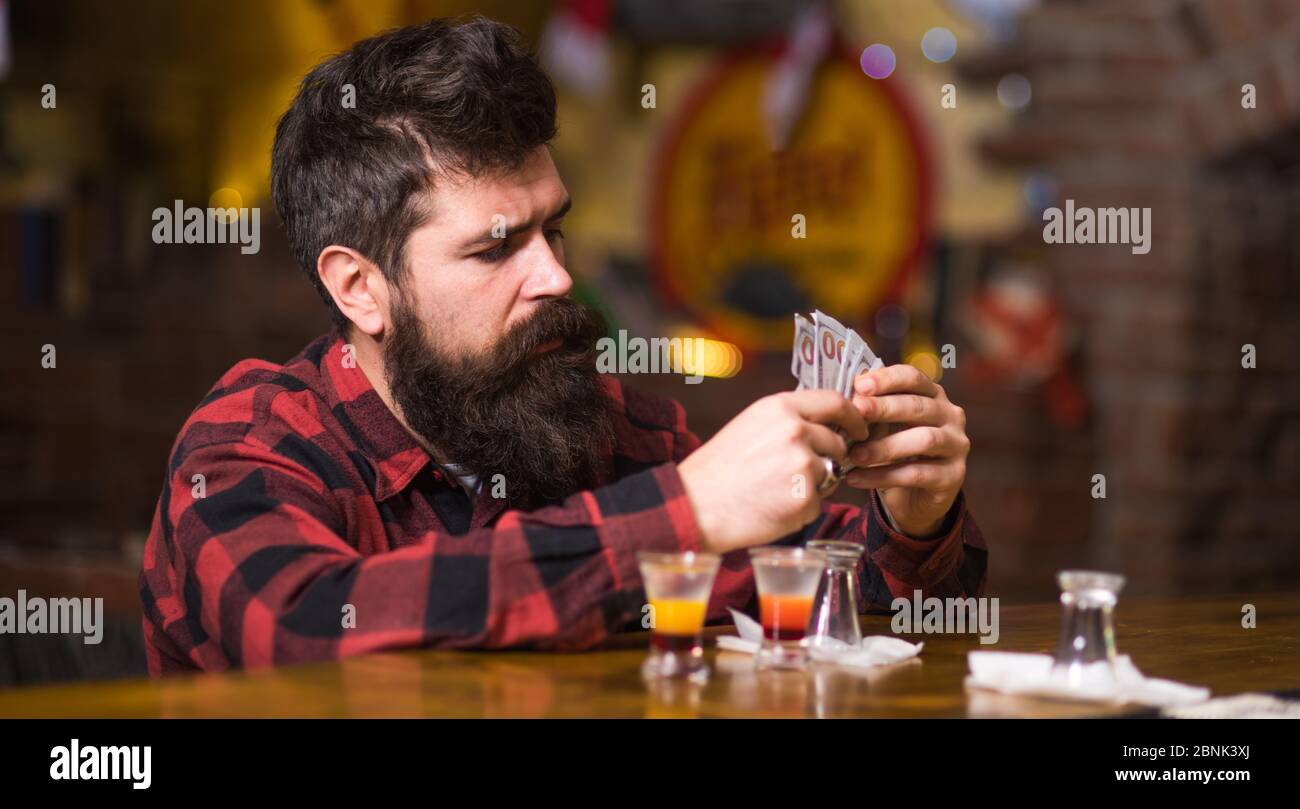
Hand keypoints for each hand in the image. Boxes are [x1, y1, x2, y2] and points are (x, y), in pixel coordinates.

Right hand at [677, 390, 867, 554]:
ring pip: (829, 474)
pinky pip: (818, 502)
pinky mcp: (806, 499)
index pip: (835, 402)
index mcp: (780, 408)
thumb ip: (787, 420)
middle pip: (836, 443)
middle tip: (799, 471)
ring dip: (813, 483)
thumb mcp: (749, 425)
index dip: (853, 416)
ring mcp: (803, 466)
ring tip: (775, 489)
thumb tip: (822, 424)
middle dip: (828, 457)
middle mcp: (796, 432)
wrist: (695, 506)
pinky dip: (801, 508)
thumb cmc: (717, 469)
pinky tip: (772, 506)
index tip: (859, 427)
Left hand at [846, 364, 968, 537]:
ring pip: (924, 440)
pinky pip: (917, 473)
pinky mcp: (954, 475)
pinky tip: (856, 479)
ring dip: (885, 447)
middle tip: (856, 411)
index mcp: (932, 395)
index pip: (913, 378)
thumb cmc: (894, 453)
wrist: (914, 497)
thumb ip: (869, 411)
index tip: (859, 385)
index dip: (887, 379)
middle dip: (885, 407)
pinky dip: (883, 476)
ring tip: (854, 455)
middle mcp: (951, 416)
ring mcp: (956, 445)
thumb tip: (840, 398)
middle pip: (918, 406)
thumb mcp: (882, 428)